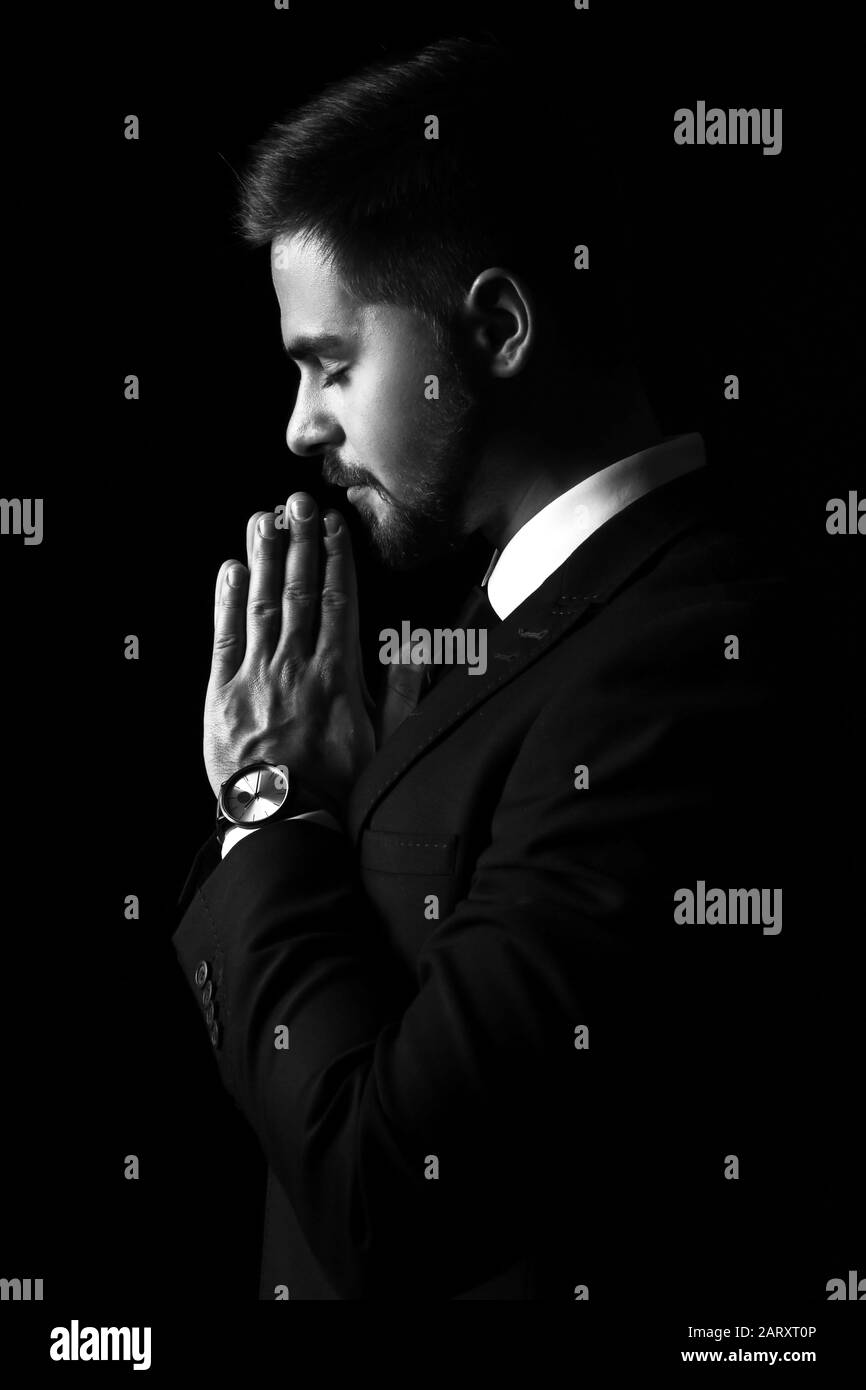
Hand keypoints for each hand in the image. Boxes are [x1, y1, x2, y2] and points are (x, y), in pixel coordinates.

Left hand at [204, 493, 374, 821]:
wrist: (285, 821)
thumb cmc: (337, 787)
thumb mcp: (386, 741)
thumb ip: (401, 690)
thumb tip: (414, 645)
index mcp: (337, 673)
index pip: (338, 600)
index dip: (335, 558)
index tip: (332, 526)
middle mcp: (296, 665)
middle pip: (299, 590)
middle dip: (299, 542)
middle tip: (296, 503)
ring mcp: (257, 676)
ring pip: (262, 604)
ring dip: (264, 558)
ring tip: (264, 520)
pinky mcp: (223, 693)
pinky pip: (225, 637)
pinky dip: (228, 601)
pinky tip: (232, 570)